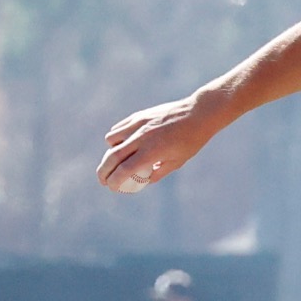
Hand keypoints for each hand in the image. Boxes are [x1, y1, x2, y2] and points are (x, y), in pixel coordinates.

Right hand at [98, 95, 217, 194]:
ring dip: (110, 152)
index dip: (114, 181)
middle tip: (103, 180)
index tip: (112, 187)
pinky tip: (123, 143)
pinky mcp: (138, 116)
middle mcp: (141, 137)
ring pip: (111, 140)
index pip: (125, 170)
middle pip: (112, 157)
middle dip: (103, 172)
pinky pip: (119, 128)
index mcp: (152, 151)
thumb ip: (159, 172)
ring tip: (118, 158)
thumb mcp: (177, 161)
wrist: (198, 113)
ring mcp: (138, 124)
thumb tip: (145, 180)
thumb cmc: (191, 140)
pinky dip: (116, 138)